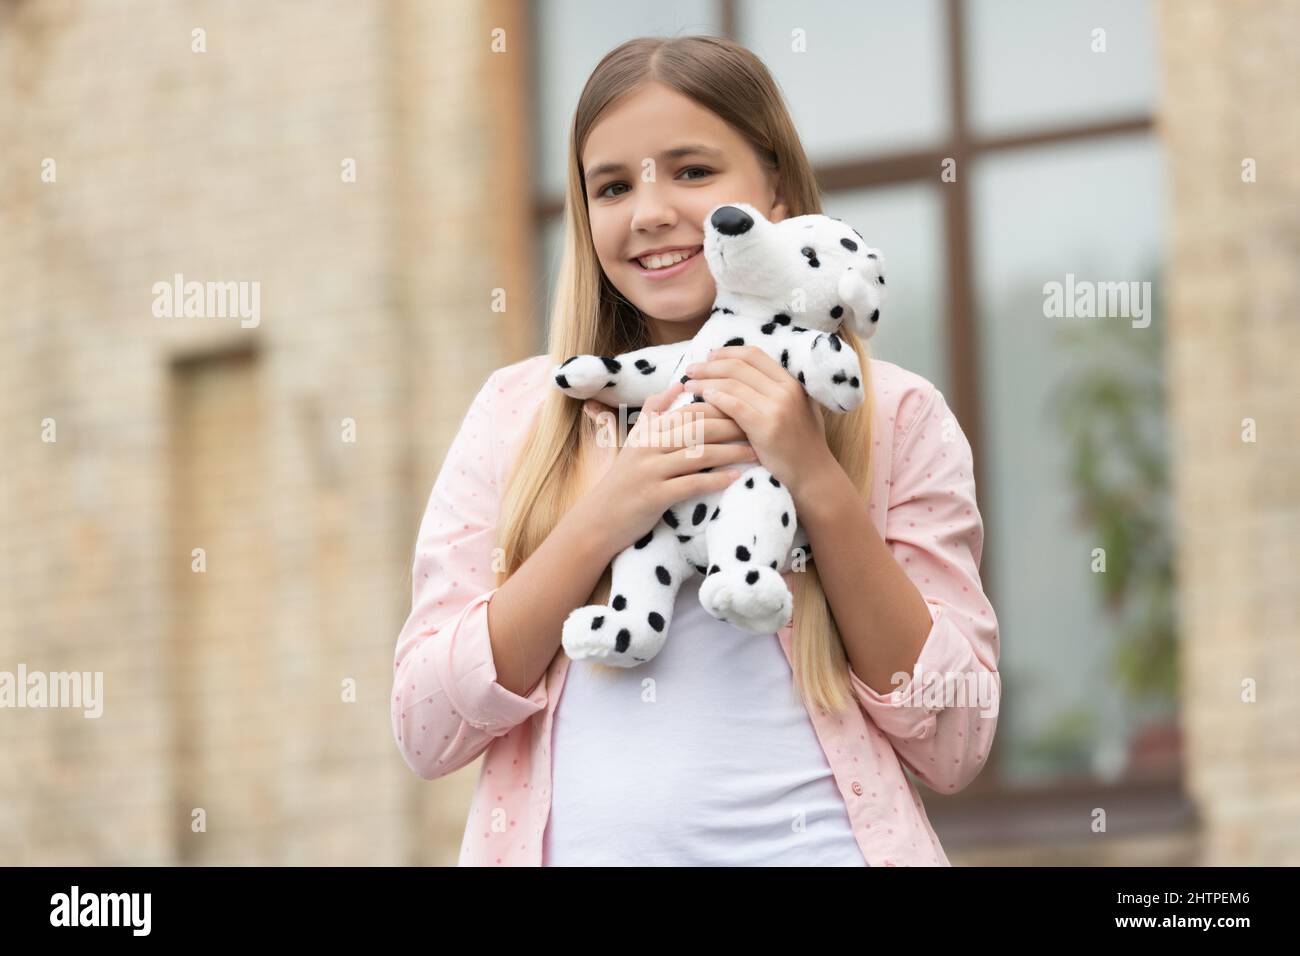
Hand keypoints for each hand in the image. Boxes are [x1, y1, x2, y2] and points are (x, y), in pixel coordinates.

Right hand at [578, 381, 758, 555]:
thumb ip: (654, 411)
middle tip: (759, 427)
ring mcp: (651, 471)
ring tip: (756, 452)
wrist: (599, 519)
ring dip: (731, 453)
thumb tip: (678, 384)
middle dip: (732, 427)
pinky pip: (691, 485)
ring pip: (698, 455)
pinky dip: (715, 480)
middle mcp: (649, 446)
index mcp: (648, 431)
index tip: (747, 408)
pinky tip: (736, 478)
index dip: (720, 407)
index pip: (690, 411)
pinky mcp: (654, 496)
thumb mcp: (634, 439)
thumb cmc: (624, 480)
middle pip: (698, 429)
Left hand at [681, 344, 839, 504]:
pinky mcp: (766, 427)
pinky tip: (703, 399)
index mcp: (792, 382)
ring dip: (706, 382)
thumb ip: (777, 390)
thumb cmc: (801, 444)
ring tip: (688, 386)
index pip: (754, 354)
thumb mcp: (797, 408)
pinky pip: (734, 406)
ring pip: (733, 384)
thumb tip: (746, 375)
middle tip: (690, 370)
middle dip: (710, 366)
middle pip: (739, 367)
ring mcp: (777, 408)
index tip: (709, 356)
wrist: (813, 475)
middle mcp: (786, 390)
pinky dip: (716, 398)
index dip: (727, 352)